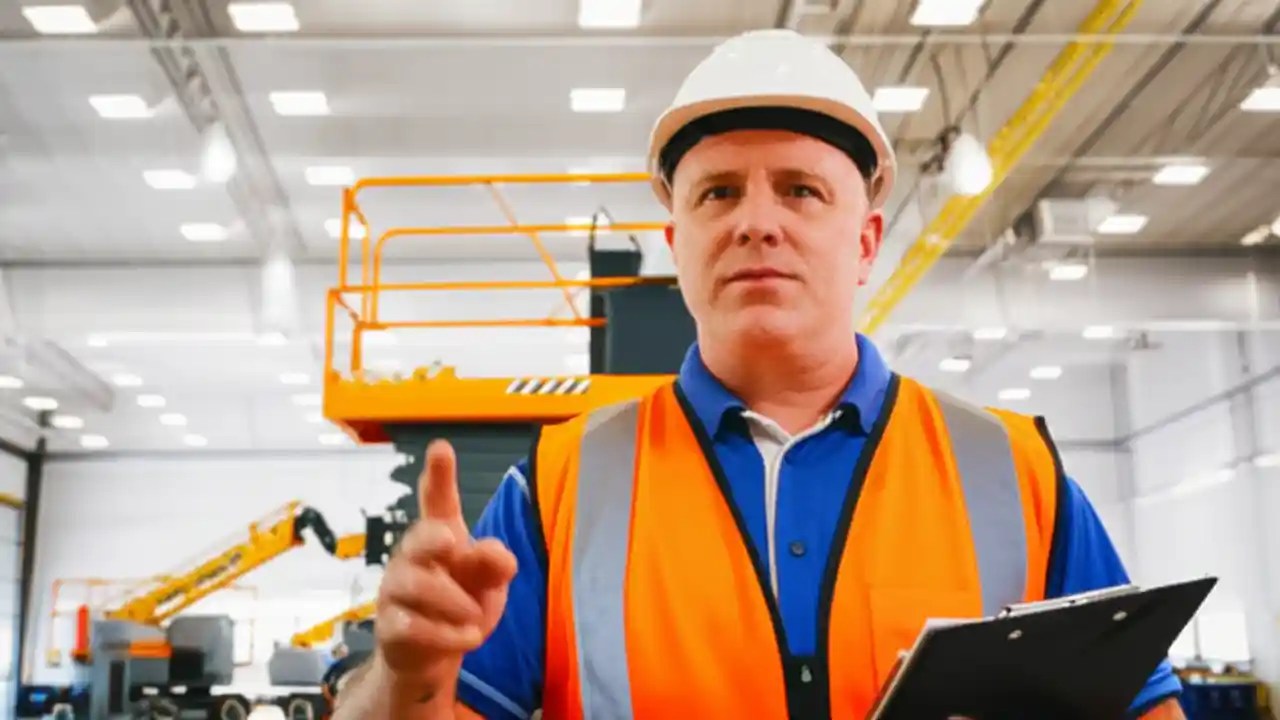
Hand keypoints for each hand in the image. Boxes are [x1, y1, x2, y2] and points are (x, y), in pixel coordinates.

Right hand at [374, 440, 518, 701]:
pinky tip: (468, 639)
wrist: (434, 657)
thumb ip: (495, 565)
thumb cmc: (462, 604)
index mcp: (442, 536)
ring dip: (453, 602)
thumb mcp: (489, 584)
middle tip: (452, 542)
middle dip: (432, 536)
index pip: (437, 500)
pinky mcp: (390, 626)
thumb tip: (499, 553)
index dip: (438, 475)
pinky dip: (445, 634)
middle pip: (417, 536)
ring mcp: (397, 591)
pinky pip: (412, 625)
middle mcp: (414, 557)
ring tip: (477, 620)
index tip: (441, 448)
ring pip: (415, 584)